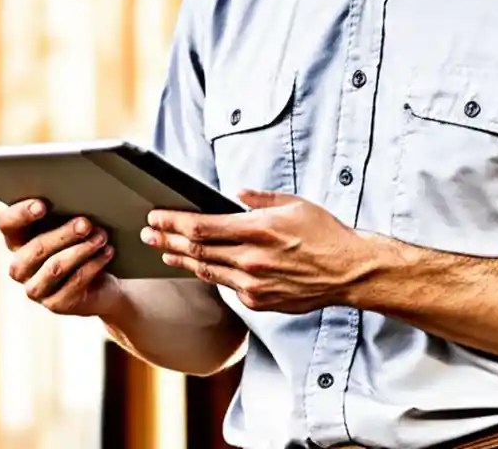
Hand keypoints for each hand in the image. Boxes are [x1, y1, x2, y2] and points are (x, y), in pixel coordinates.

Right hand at [0, 199, 123, 316]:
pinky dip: (93, 265)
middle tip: (86, 223)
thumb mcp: (69, 227)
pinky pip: (74, 283)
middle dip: (63, 234)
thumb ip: (63, 213)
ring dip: (81, 249)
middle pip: (34, 248)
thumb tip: (75, 197)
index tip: (42, 205)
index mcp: (17, 241)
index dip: (20, 214)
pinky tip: (107, 252)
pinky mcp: (55, 305)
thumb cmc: (81, 245)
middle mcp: (20, 267)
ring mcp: (36, 289)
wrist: (103, 283)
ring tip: (101, 236)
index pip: (6, 224)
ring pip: (54, 267)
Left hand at [141, 190, 372, 313]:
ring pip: (207, 271)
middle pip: (196, 251)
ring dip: (181, 260)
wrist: (349, 272)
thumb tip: (235, 195)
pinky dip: (210, 274)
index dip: (173, 222)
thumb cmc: (325, 234)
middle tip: (147, 234)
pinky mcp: (259, 302)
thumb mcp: (294, 204)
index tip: (155, 217)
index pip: (202, 227)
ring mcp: (254, 284)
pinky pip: (227, 286)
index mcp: (258, 230)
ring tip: (163, 251)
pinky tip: (199, 267)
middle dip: (167, 240)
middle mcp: (252, 259)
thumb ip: (259, 199)